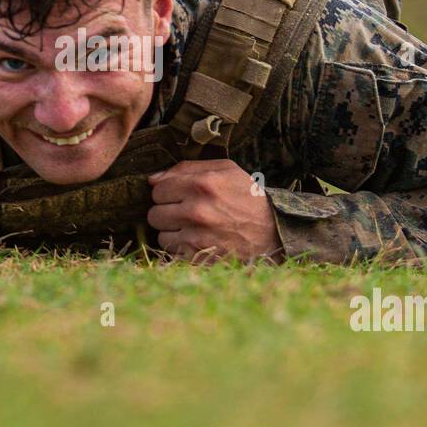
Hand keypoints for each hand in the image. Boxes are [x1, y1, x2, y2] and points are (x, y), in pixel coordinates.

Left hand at [146, 159, 281, 262]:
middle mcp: (196, 211)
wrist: (274, 232)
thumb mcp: (225, 170)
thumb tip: (152, 179)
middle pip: (154, 213)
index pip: (157, 189)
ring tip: (194, 228)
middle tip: (187, 213)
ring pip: (160, 234)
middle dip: (167, 212)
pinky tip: (198, 242)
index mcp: (202, 184)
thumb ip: (187, 168)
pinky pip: (171, 252)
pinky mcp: (197, 258)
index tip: (180, 195)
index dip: (168, 192)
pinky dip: (181, 248)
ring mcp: (196, 237)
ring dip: (173, 232)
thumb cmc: (247, 197)